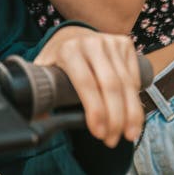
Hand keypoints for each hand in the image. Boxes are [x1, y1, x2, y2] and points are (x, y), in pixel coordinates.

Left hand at [34, 27, 143, 147]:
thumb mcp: (43, 70)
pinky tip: (132, 116)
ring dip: (130, 114)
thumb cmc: (58, 58)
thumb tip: (37, 119)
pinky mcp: (124, 44)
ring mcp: (110, 42)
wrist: (72, 34)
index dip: (95, 111)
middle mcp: (91, 44)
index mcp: (69, 51)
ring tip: (128, 135)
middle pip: (111, 86)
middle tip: (112, 140)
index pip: (86, 84)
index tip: (98, 133)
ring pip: (127, 84)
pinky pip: (133, 77)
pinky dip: (135, 99)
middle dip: (115, 118)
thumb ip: (39, 93)